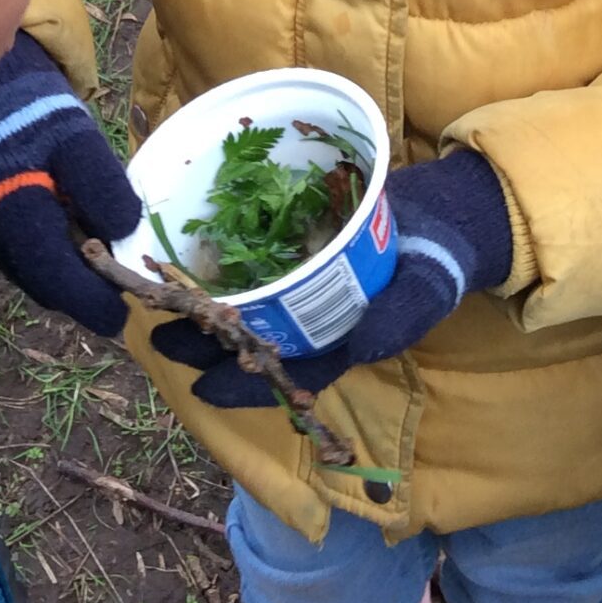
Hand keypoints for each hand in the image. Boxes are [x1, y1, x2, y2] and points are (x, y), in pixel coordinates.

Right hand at [0, 33, 141, 334]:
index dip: (88, 301)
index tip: (123, 317)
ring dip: (76, 281)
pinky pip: (32, 266)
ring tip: (114, 264)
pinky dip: (61, 265)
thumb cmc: (41, 122)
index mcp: (10, 211)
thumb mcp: (79, 141)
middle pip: (46, 284)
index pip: (51, 272)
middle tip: (131, 289)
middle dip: (88, 294)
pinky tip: (86, 245)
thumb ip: (102, 184)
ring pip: (39, 279)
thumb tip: (126, 234)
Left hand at [150, 148, 512, 405]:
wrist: (444, 214)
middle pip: (252, 336)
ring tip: (160, 299)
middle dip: (205, 340)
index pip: (284, 373)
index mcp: (337, 338)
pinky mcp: (299, 241)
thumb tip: (361, 348)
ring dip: (207, 301)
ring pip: (248, 298)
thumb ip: (399, 318)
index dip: (243, 385)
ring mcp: (304, 278)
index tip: (200, 388)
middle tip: (157, 337)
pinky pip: (257, 253)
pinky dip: (228, 256)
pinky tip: (193, 246)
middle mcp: (313, 314)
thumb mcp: (425, 292)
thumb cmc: (436, 262)